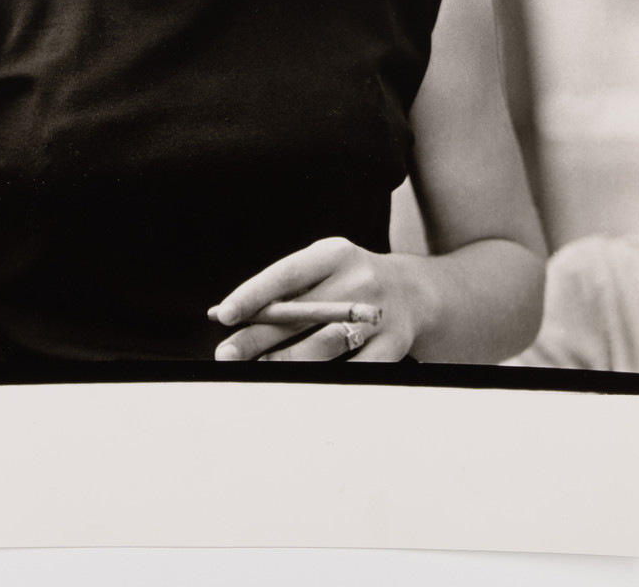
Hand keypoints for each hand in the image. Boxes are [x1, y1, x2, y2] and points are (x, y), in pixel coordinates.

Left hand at [208, 237, 423, 361]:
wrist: (414, 292)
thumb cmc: (350, 281)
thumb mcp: (322, 270)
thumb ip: (280, 291)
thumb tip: (224, 314)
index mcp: (335, 254)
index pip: (287, 273)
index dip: (253, 294)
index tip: (224, 314)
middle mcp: (359, 280)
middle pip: (300, 315)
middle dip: (258, 338)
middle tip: (227, 355)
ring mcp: (378, 314)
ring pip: (324, 345)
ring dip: (285, 362)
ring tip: (256, 372)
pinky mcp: (394, 345)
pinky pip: (354, 370)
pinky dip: (325, 379)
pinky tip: (300, 385)